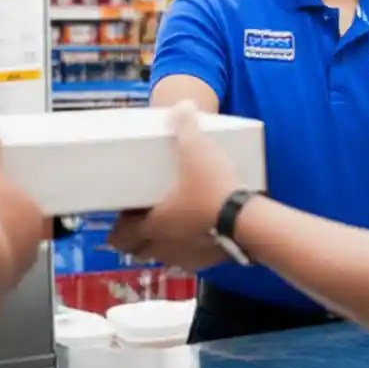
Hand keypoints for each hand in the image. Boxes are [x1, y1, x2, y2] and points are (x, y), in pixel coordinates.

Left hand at [109, 101, 240, 270]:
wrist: (250, 224)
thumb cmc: (215, 190)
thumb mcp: (198, 150)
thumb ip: (187, 127)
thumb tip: (183, 104)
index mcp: (153, 225)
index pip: (121, 238)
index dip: (118, 229)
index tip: (125, 215)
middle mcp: (166, 247)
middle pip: (139, 252)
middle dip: (138, 239)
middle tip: (146, 219)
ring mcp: (188, 258)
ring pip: (165, 257)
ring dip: (164, 245)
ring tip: (175, 226)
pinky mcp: (211, 263)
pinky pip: (192, 260)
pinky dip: (192, 250)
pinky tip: (203, 234)